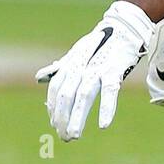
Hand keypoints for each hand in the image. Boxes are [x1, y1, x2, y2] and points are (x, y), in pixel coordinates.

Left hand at [37, 0, 154, 140]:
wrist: (124, 27)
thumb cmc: (101, 43)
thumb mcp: (76, 55)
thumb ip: (59, 69)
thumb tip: (38, 78)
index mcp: (70, 65)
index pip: (56, 90)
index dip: (54, 108)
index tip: (55, 124)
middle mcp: (80, 67)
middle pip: (66, 95)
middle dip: (62, 117)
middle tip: (63, 136)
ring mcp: (97, 68)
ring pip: (83, 96)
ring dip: (77, 117)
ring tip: (73, 135)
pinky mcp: (114, 70)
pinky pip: (109, 92)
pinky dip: (106, 108)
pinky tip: (103, 125)